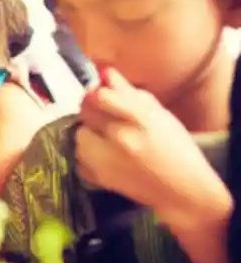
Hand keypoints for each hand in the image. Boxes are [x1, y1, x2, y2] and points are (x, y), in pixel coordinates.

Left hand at [76, 67, 229, 223]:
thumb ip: (129, 92)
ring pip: (80, 135)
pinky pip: (79, 159)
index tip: (100, 95)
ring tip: (108, 140)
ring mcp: (107, 160)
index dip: (97, 93)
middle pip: (86, 112)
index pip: (101, 96)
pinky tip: (106, 158)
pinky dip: (88, 157)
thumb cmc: (174, 147)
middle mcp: (121, 138)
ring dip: (89, 134)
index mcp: (140, 118)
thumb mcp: (159, 114)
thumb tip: (104, 72)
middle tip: (105, 117)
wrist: (183, 190)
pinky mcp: (99, 179)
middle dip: (91, 110)